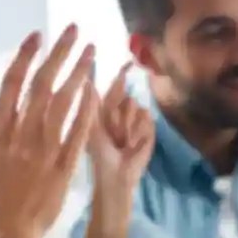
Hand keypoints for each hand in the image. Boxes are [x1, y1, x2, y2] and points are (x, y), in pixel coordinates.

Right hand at [0, 26, 98, 237]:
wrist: (7, 232)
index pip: (11, 83)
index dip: (25, 56)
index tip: (37, 35)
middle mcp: (21, 134)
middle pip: (42, 83)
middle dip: (59, 52)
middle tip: (74, 30)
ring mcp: (45, 148)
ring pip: (64, 101)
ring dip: (79, 72)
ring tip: (91, 51)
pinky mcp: (65, 164)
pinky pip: (79, 131)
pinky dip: (88, 108)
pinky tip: (97, 88)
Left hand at [88, 61, 154, 189]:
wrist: (117, 175)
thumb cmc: (100, 155)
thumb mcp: (92, 129)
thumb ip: (92, 104)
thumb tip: (87, 80)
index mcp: (105, 108)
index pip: (115, 85)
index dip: (120, 72)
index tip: (128, 62)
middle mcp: (122, 109)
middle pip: (124, 93)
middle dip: (117, 110)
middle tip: (112, 132)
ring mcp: (136, 118)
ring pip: (134, 104)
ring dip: (126, 123)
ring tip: (122, 141)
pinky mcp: (149, 127)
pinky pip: (145, 116)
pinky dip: (138, 130)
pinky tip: (133, 143)